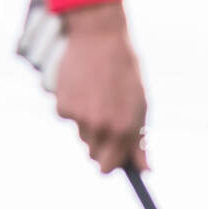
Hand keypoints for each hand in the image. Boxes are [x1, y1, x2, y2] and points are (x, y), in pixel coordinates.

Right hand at [54, 3, 147, 172]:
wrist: (100, 38)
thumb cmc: (126, 73)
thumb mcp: (141, 107)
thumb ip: (140, 142)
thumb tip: (144, 171)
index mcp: (124, 129)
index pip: (108, 167)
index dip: (111, 164)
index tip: (112, 159)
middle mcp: (101, 127)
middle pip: (93, 155)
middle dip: (100, 146)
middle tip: (107, 122)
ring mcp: (80, 117)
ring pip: (82, 136)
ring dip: (89, 125)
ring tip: (97, 98)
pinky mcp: (62, 106)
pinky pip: (68, 119)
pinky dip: (74, 109)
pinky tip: (83, 89)